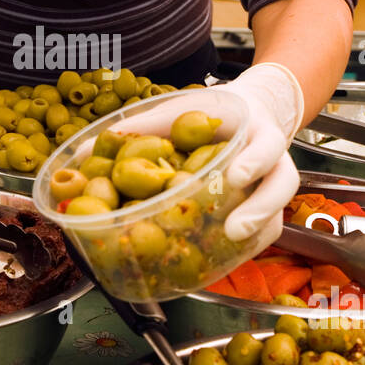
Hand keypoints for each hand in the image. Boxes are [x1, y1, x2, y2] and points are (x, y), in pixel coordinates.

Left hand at [112, 63, 305, 243]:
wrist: (249, 110)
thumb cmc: (211, 112)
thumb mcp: (179, 108)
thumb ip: (139, 126)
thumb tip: (82, 150)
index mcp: (254, 128)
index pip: (265, 144)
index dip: (255, 160)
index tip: (235, 175)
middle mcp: (271, 157)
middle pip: (282, 184)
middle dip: (260, 208)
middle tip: (234, 229)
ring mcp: (271, 183)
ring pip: (279, 213)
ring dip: (257, 232)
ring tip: (233, 245)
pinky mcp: (265, 206)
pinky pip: (268, 230)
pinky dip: (250, 244)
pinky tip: (225, 256)